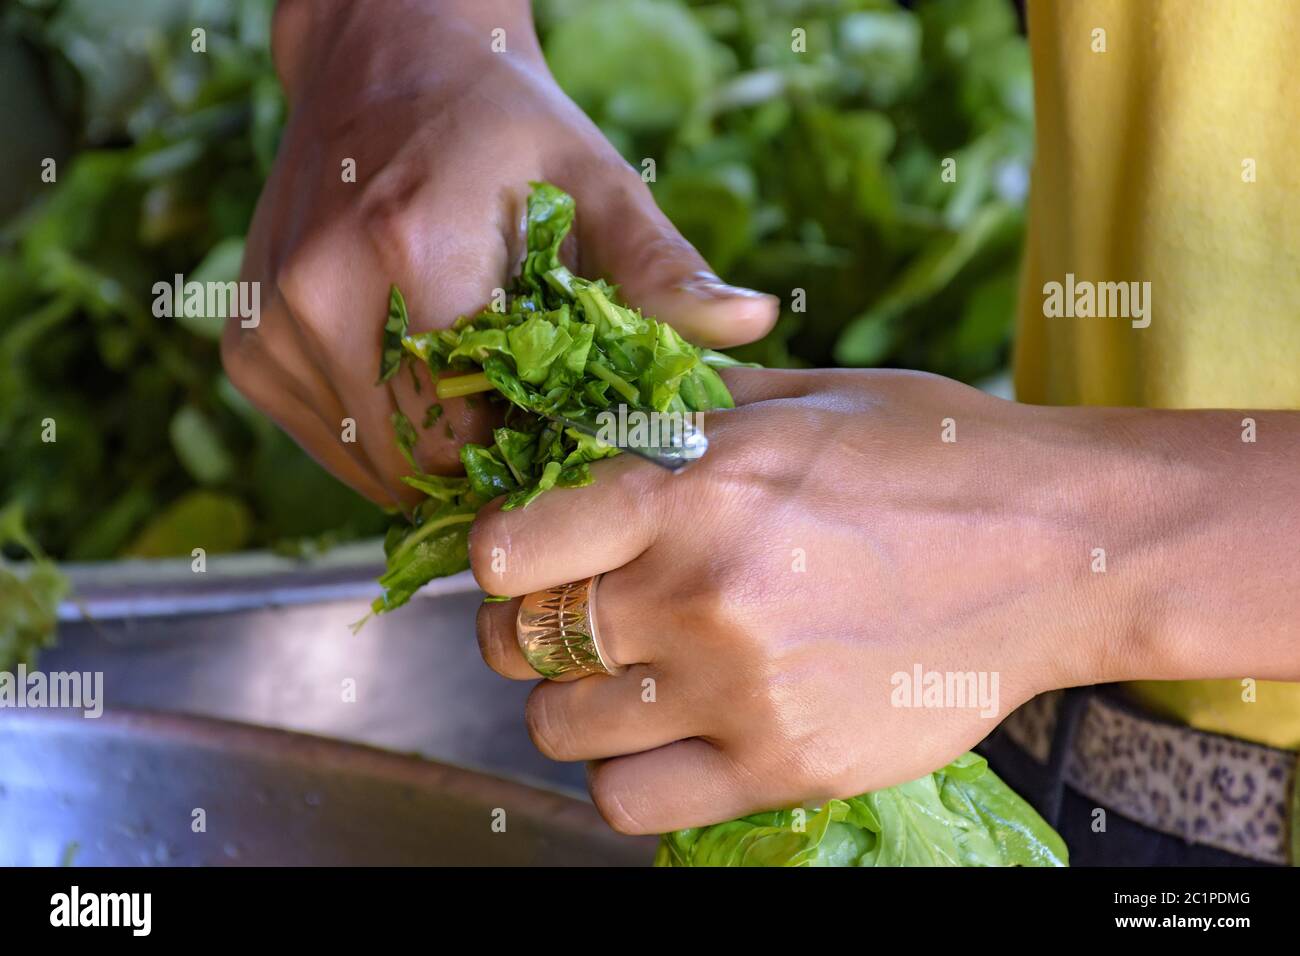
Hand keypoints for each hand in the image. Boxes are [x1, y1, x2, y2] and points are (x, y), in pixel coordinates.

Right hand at [222, 0, 776, 504]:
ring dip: (432, 456)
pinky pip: (329, 440)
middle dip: (482, 466)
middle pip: (417, 464)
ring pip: (368, 466)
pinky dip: (382, 436)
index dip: (528, 460)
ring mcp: (270, 327)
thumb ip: (667, 270)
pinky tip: (420, 381)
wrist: (383, 63)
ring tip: (476, 395)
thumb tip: (756, 323)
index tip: (565, 440)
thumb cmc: (506, 130)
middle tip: (528, 426)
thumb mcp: (600, 185)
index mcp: (413, 258)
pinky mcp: (247, 347)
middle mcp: (319, 298)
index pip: (474, 439)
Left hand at [471, 368, 1134, 831]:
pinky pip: (630, 803)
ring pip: (558, 729)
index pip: (506, 549)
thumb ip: (682, 410)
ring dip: (570, 702)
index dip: (496, 552)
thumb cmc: (934, 458)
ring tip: (623, 674)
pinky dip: (625, 773)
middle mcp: (702, 594)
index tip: (520, 553)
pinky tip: (666, 732)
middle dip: (519, 627)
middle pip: (515, 643)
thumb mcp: (802, 397)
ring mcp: (741, 690)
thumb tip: (590, 418)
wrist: (1062, 548)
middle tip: (565, 613)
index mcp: (694, 487)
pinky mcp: (786, 764)